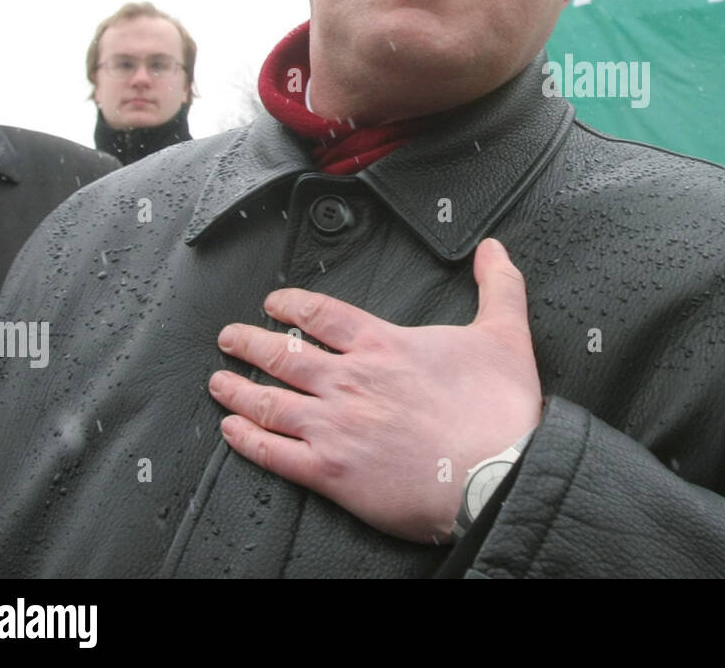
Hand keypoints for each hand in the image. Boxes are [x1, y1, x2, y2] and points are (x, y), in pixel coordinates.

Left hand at [207, 238, 542, 543]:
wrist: (497, 473)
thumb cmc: (500, 410)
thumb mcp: (506, 333)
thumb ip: (498, 285)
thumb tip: (494, 249)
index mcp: (386, 346)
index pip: (322, 314)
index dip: (291, 304)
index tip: (273, 303)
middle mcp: (351, 381)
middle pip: (283, 354)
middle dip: (249, 343)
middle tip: (230, 338)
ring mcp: (336, 426)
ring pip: (269, 402)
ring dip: (238, 391)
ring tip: (219, 383)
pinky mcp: (331, 472)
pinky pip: (274, 453)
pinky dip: (247, 441)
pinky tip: (233, 433)